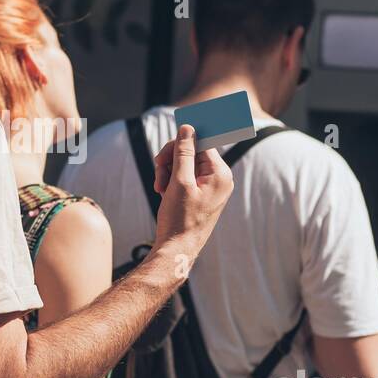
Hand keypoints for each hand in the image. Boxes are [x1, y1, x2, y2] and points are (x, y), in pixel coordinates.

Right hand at [150, 125, 233, 263]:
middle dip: (171, 159)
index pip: (202, 142)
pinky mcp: (201, 194)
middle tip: (157, 169)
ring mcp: (211, 187)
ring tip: (159, 187)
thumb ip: (184, 152)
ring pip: (184, 163)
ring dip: (168, 171)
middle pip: (192, 151)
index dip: (182, 141)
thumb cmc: (180, 219)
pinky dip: (171, 181)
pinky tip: (163, 192)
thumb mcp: (179, 182)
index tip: (170, 141)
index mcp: (220, 173)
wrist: (177, 249)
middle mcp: (219, 178)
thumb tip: (189, 128)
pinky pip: (184, 177)